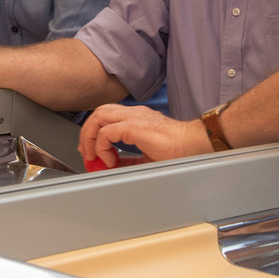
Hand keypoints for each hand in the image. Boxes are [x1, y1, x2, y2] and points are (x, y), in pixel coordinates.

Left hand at [77, 104, 209, 167]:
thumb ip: (129, 159)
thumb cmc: (177, 149)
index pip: (106, 116)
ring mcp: (133, 117)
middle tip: (86, 153)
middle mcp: (132, 113)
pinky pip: (106, 133)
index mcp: (136, 117)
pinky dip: (101, 147)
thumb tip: (114, 165)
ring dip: (90, 137)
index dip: (94, 132)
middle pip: (98, 112)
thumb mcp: (146, 156)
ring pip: (98, 116)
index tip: (92, 151)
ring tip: (92, 155)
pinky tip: (108, 159)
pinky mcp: (133, 126)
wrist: (191, 145)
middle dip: (87, 133)